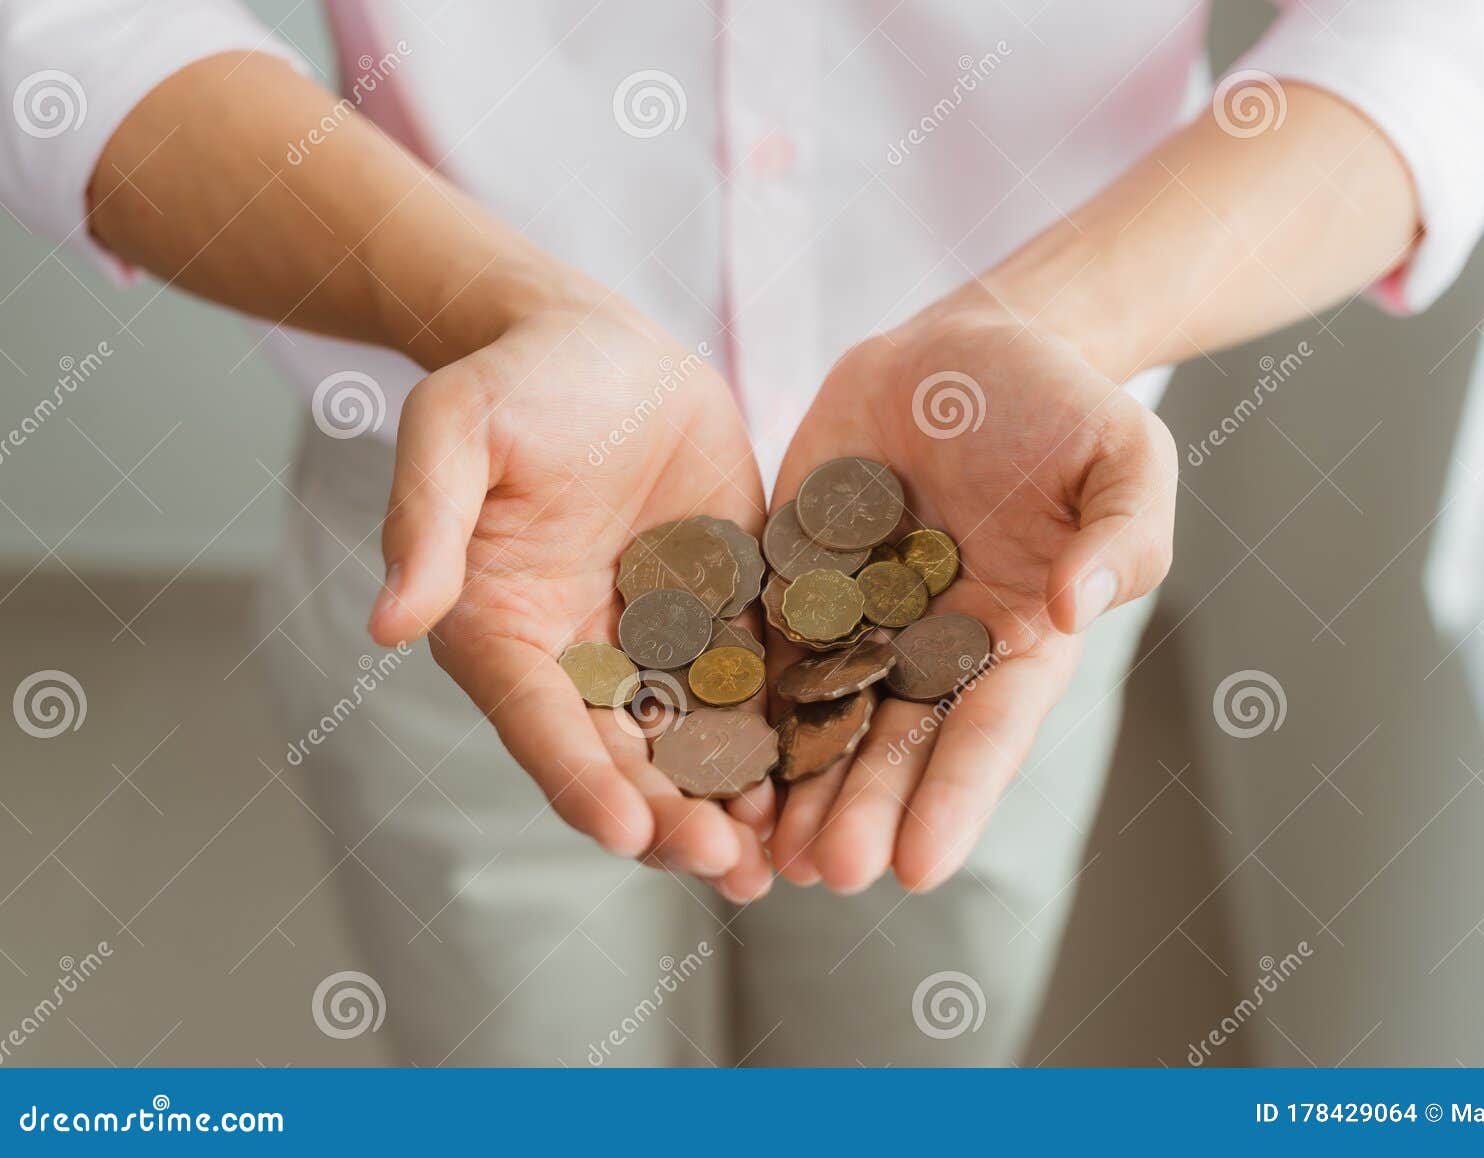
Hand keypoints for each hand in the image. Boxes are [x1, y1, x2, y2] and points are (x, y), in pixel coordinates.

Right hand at [368, 301, 773, 902]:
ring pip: (694, 740)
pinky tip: (825, 774)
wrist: (600, 347)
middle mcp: (580, 656)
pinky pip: (757, 682)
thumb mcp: (455, 429)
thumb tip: (388, 625)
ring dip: (733, 801)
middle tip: (728, 867)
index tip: (627, 833)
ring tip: (780, 857)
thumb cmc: (516, 382)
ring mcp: (657, 642)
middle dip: (672, 817)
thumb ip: (426, 520)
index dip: (580, 780)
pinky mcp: (724, 614)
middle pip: (622, 756)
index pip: (540, 721)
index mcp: (505, 630)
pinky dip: (786, 732)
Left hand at [766, 302, 1176, 893]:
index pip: (986, 732)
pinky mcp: (793, 579)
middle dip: (863, 810)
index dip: (955, 799)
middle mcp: (932, 648)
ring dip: (797, 785)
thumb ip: (1121, 536)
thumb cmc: (1062, 408)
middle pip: (893, 743)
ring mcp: (857, 619)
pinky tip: (710, 756)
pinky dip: (740, 702)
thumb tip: (1079, 607)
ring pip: (822, 715)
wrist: (968, 351)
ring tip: (768, 852)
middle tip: (829, 873)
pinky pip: (762, 644)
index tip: (920, 868)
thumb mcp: (1124, 459)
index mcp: (1015, 640)